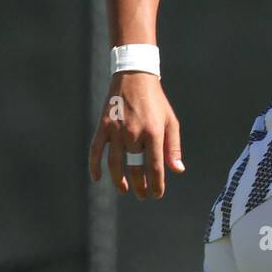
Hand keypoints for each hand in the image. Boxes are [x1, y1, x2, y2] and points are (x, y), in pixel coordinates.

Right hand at [88, 71, 183, 200]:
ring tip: (125, 190)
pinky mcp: (103, 126)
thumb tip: (177, 170)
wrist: (135, 77)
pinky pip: (96, 150)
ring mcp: (116, 130)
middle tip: (142, 195)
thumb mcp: (170, 121)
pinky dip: (94, 166)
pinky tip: (97, 178)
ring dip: (120, 182)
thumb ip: (173, 147)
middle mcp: (134, 133)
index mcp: (153, 132)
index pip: (154, 167)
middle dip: (140, 186)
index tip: (157, 194)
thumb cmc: (156, 102)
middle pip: (135, 168)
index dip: (156, 185)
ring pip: (115, 164)